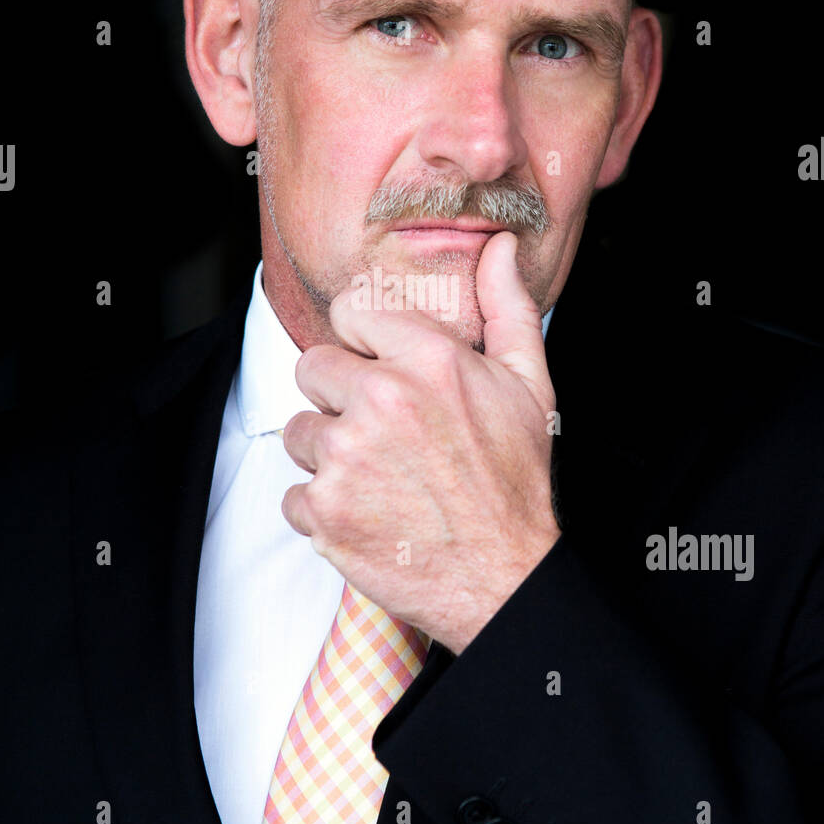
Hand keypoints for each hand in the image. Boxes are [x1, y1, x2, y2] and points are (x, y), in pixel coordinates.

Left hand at [281, 231, 560, 653]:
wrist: (504, 576)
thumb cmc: (516, 479)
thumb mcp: (529, 385)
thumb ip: (508, 308)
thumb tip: (500, 248)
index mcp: (428, 359)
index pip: (350, 311)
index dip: (365, 342)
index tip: (381, 368)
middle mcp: (381, 400)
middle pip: (312, 368)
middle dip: (340, 397)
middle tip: (384, 433)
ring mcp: (346, 457)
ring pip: (299, 432)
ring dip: (328, 454)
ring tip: (381, 477)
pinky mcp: (323, 510)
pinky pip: (294, 493)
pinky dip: (322, 508)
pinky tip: (369, 514)